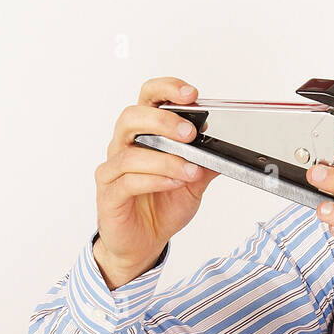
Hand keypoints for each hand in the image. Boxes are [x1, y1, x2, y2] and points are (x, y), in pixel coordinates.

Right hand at [94, 76, 219, 285]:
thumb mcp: (194, 182)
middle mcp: (124, 146)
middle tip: (189, 133)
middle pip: (132, 116)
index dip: (167, 89)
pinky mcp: (109, 194)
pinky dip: (154, 179)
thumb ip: (206, 162)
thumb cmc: (162, 207)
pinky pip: (127, 181)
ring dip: (165, 159)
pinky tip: (174, 182)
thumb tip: (225, 146)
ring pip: (130, 152)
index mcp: (144, 134)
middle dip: (162, 120)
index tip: (192, 94)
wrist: (144, 243)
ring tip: (190, 169)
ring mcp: (113, 170)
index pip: (148, 98)